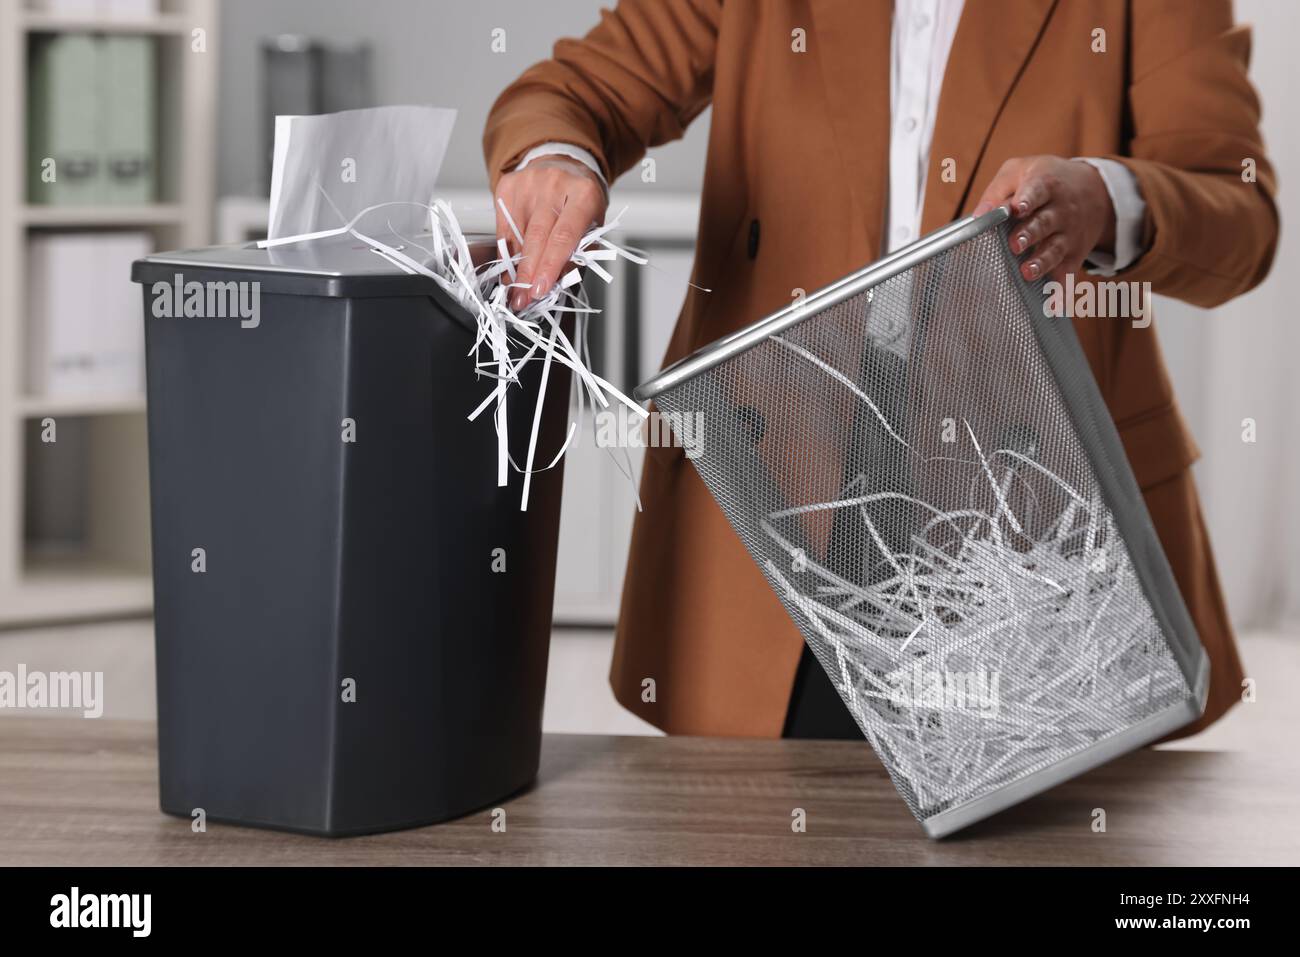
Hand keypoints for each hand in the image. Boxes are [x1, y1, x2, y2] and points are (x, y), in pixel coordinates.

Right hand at [494, 157, 607, 310]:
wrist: (564, 164)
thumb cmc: (580, 200)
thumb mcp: (592, 226)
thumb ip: (578, 255)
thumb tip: (557, 285)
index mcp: (583, 194)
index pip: (564, 236)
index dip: (550, 266)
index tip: (540, 289)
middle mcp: (555, 184)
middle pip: (537, 237)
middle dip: (528, 273)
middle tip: (522, 298)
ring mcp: (528, 183)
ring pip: (516, 234)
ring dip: (514, 266)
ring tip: (514, 288)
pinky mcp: (508, 186)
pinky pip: (503, 226)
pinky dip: (506, 251)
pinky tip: (509, 266)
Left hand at [973, 156, 1116, 282]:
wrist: (1097, 190)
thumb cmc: (1046, 181)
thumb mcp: (1021, 171)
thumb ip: (997, 191)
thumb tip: (977, 216)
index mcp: (1045, 185)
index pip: (1037, 190)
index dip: (1028, 198)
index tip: (1018, 207)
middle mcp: (1060, 211)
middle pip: (1045, 223)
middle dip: (1030, 234)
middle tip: (1015, 244)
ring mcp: (1069, 234)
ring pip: (1055, 249)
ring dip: (1042, 262)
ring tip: (1028, 271)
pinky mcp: (1074, 254)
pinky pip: (1068, 274)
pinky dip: (1062, 291)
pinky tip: (1053, 306)